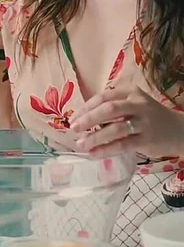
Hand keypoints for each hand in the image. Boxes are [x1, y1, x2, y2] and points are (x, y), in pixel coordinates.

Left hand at [69, 87, 183, 157]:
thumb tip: (83, 117)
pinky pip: (123, 145)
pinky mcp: (147, 140)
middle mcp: (137, 104)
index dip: (86, 107)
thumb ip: (113, 107)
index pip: (103, 97)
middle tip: (73, 128)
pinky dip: (106, 149)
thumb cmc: (149, 117)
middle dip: (88, 119)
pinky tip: (94, 153)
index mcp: (130, 93)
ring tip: (81, 144)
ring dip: (95, 137)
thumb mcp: (133, 104)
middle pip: (108, 109)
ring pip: (115, 128)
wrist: (179, 130)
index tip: (73, 117)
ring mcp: (143, 122)